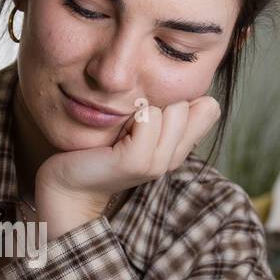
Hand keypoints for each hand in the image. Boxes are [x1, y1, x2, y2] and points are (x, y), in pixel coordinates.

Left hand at [36, 97, 220, 214]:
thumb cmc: (102, 150)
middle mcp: (172, 158)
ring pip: (171, 110)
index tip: (149, 116)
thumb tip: (207, 97)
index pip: (209, 108)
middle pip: (189, 105)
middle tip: (130, 125)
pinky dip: (131, 116)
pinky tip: (115, 136)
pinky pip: (149, 118)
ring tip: (122, 131)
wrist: (70, 183)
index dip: (180, 99)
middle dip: (159, 103)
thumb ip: (173, 114)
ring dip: (142, 110)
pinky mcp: (136, 162)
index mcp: (178, 149)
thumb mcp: (143, 128)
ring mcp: (156, 163)